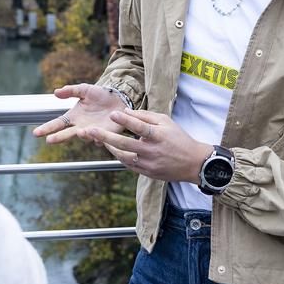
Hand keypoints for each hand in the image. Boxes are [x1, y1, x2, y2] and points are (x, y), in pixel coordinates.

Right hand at [32, 83, 125, 144]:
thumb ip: (71, 91)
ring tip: (81, 132)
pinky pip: (101, 139)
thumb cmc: (100, 95)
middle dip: (58, 137)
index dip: (47, 128)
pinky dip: (99, 138)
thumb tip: (55, 92)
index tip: (36, 133)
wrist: (120, 98)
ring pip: (85, 137)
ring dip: (83, 135)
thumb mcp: (85, 89)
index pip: (58, 124)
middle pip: (67, 134)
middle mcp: (81, 127)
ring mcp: (93, 132)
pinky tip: (98, 137)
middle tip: (49, 140)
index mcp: (74, 117)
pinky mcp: (107, 135)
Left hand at [86, 108, 212, 182]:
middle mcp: (152, 151)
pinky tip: (113, 149)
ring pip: (123, 157)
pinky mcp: (147, 173)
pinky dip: (120, 156)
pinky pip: (129, 165)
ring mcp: (149, 164)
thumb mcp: (166, 121)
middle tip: (89, 131)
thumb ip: (145, 116)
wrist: (193, 163)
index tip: (113, 113)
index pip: (140, 127)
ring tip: (99, 139)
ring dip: (110, 148)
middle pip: (125, 144)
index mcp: (158, 136)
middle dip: (105, 137)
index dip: (126, 120)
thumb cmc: (178, 138)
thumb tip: (125, 110)